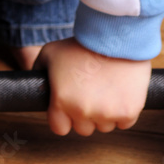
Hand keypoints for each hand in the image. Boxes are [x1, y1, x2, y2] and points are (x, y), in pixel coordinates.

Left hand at [34, 37, 151, 135]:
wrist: (114, 35)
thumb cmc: (81, 43)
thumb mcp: (49, 52)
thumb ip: (38, 71)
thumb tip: (35, 85)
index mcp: (62, 100)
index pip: (59, 127)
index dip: (63, 117)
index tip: (68, 105)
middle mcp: (83, 111)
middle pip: (83, 128)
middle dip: (84, 114)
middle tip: (89, 91)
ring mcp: (107, 114)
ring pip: (104, 126)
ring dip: (104, 113)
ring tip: (104, 87)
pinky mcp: (128, 112)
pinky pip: (124, 122)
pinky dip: (122, 111)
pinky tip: (119, 91)